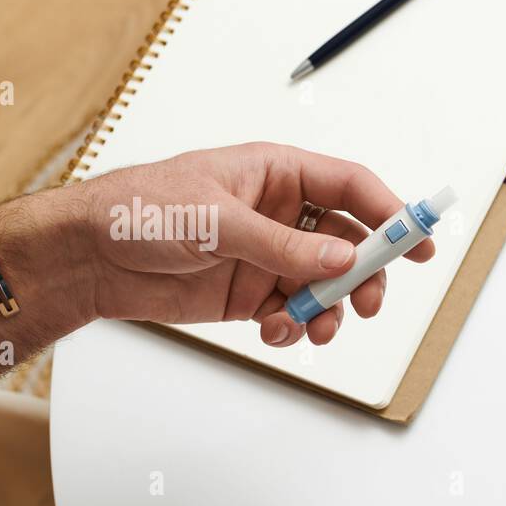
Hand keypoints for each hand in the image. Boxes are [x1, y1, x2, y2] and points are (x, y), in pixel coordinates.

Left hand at [0, 142, 432, 347]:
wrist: (88, 257)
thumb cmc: (140, 210)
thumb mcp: (218, 221)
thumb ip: (286, 247)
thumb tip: (343, 264)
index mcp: (277, 174)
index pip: (350, 187)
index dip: (389, 213)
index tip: (418, 242)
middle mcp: (281, 214)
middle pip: (349, 243)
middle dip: (364, 276)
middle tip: (368, 304)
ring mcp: (269, 256)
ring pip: (326, 285)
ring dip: (330, 310)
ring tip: (318, 326)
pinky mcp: (252, 293)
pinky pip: (295, 312)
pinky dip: (295, 327)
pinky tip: (275, 331)